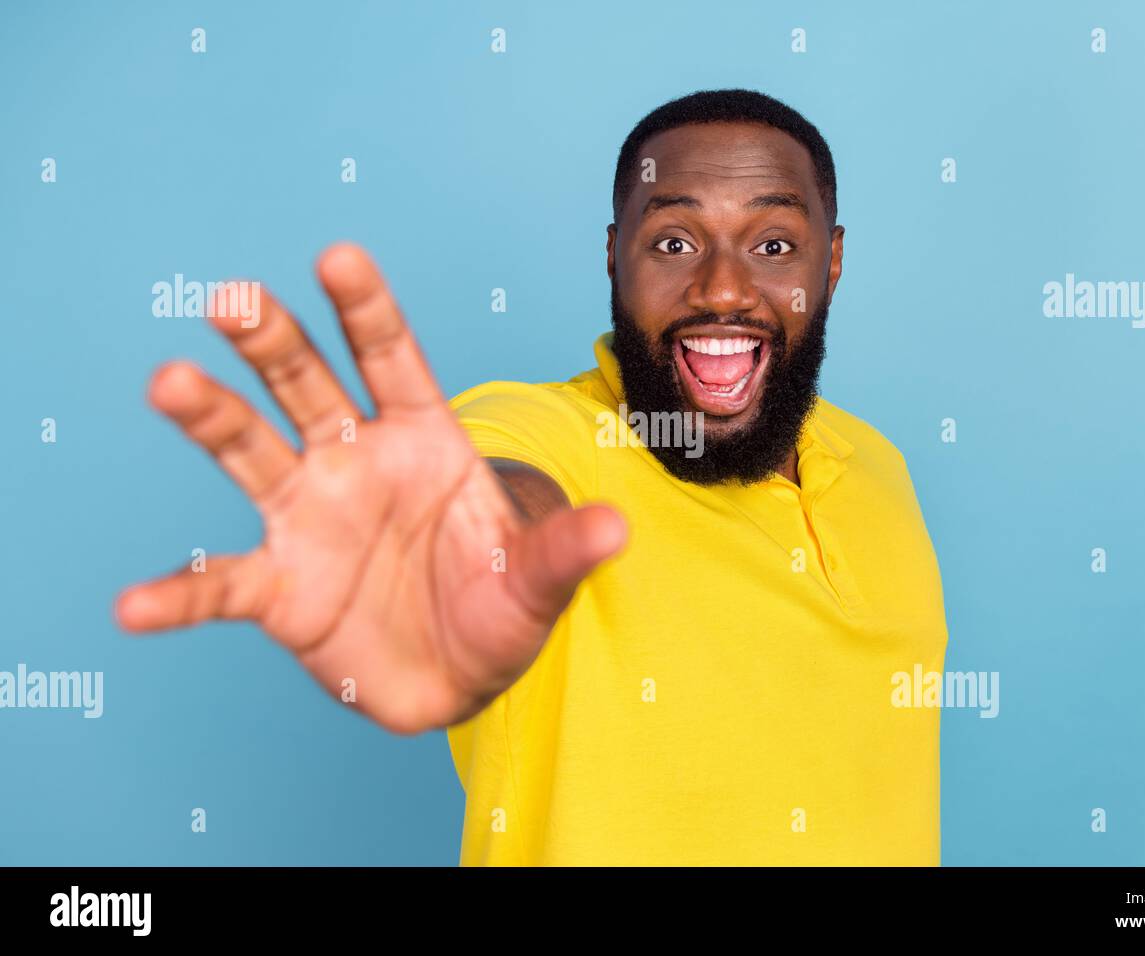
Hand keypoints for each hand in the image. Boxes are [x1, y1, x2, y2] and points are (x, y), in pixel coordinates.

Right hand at [115, 244, 625, 732]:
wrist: (460, 672)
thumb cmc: (500, 605)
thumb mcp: (539, 580)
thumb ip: (565, 551)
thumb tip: (620, 527)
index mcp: (423, 439)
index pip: (391, 359)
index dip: (366, 308)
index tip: (337, 254)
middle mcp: (355, 461)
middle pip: (308, 386)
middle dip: (274, 341)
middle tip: (233, 298)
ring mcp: (310, 517)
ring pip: (253, 452)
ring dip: (211, 417)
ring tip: (170, 382)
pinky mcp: (281, 588)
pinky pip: (222, 587)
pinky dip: (179, 596)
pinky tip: (135, 606)